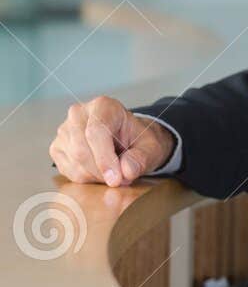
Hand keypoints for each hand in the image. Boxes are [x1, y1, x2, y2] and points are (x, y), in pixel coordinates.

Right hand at [49, 96, 174, 186]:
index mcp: (103, 106)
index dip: (105, 159)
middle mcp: (78, 114)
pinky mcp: (57, 148)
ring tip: (114, 174)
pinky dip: (86, 179)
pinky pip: (68, 171)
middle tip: (121, 180)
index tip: (116, 179)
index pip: (96, 132)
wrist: (128, 140)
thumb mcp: (151, 148)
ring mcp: (64, 131)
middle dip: (102, 171)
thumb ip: (142, 158)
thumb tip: (127, 170)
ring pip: (74, 162)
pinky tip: (100, 173)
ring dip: (96, 177)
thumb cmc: (139, 141)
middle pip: (81, 149)